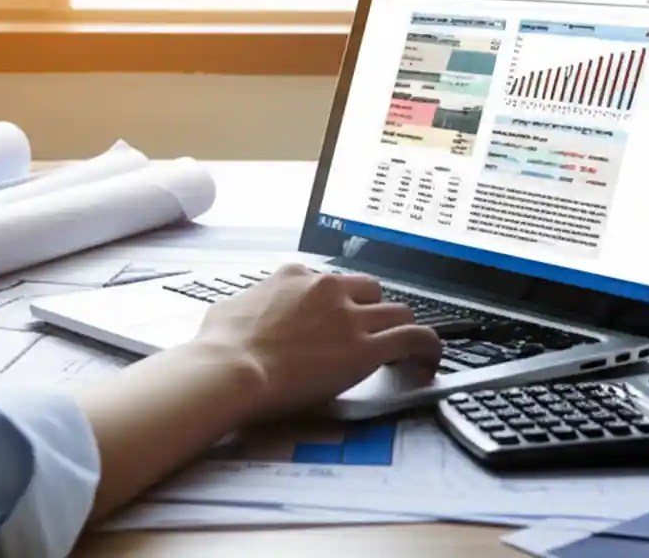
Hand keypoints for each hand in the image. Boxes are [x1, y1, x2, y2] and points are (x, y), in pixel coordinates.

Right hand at [191, 264, 441, 417]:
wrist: (230, 369)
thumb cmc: (219, 347)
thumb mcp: (229, 309)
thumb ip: (248, 305)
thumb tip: (241, 313)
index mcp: (294, 277)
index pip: (331, 282)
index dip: (338, 303)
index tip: (337, 320)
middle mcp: (328, 290)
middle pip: (370, 290)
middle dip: (373, 312)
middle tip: (369, 336)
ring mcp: (349, 317)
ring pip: (398, 312)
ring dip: (400, 330)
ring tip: (404, 352)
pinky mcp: (366, 348)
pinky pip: (414, 338)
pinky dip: (428, 348)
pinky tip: (429, 361)